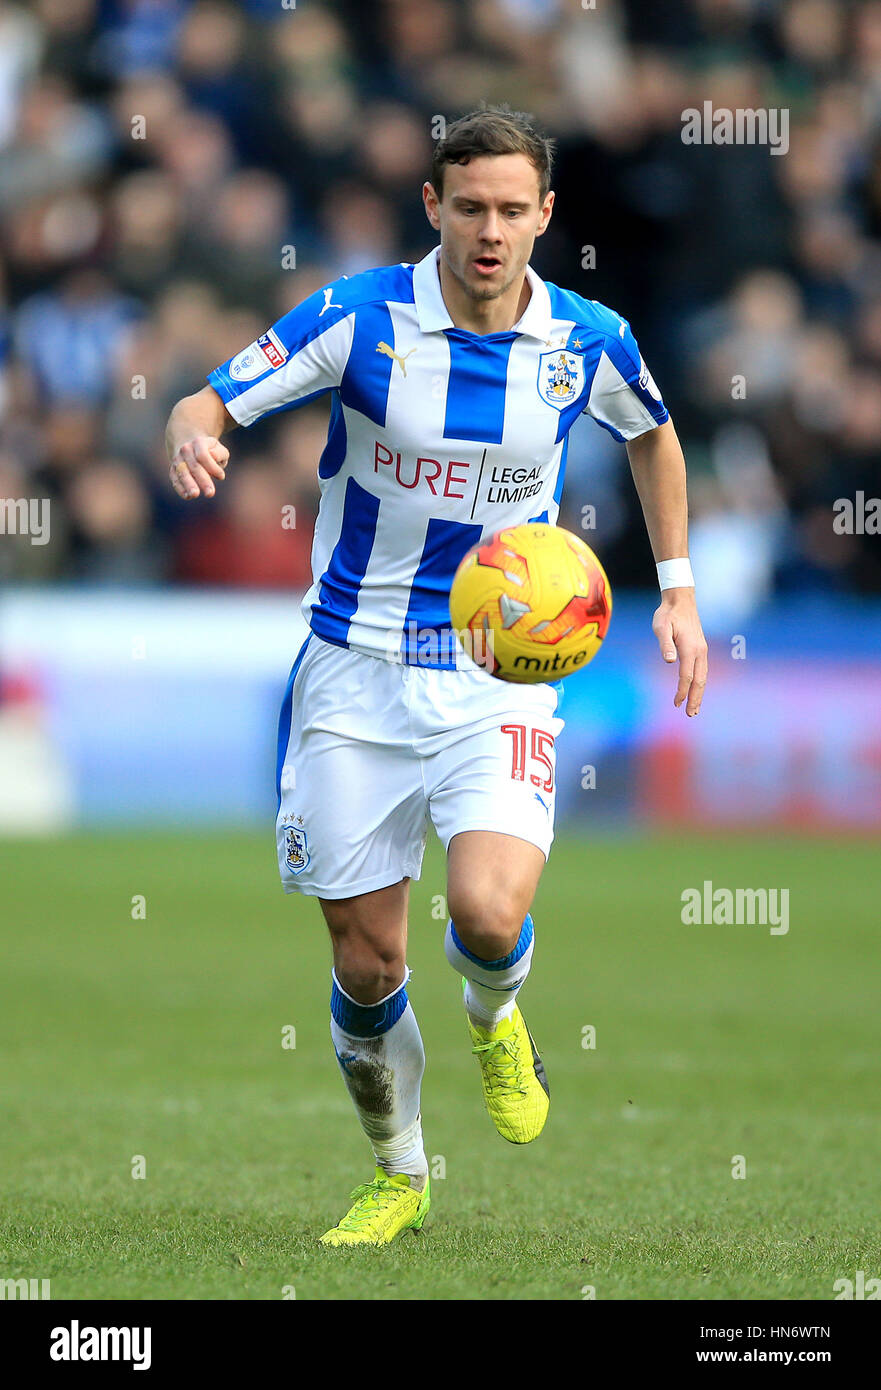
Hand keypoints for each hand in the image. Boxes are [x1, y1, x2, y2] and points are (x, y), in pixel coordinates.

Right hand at [169, 436, 228, 499]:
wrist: (190, 447)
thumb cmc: (210, 452)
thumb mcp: (219, 449)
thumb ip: (220, 453)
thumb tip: (213, 456)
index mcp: (198, 442)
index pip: (203, 456)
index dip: (212, 467)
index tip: (221, 476)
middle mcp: (185, 450)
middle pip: (194, 466)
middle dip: (203, 480)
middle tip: (210, 493)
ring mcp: (177, 460)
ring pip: (182, 473)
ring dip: (188, 484)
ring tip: (194, 495)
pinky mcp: (173, 470)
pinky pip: (175, 479)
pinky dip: (180, 488)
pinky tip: (187, 496)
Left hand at [652, 588, 707, 715]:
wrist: (681, 601)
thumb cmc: (668, 614)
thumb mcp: (661, 626)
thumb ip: (665, 644)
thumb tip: (670, 661)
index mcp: (690, 648)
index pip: (687, 675)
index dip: (682, 691)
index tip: (676, 703)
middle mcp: (700, 651)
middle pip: (700, 680)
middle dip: (695, 698)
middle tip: (690, 714)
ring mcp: (702, 650)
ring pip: (703, 677)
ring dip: (699, 693)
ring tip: (695, 708)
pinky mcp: (701, 649)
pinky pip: (702, 671)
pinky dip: (700, 683)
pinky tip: (695, 690)